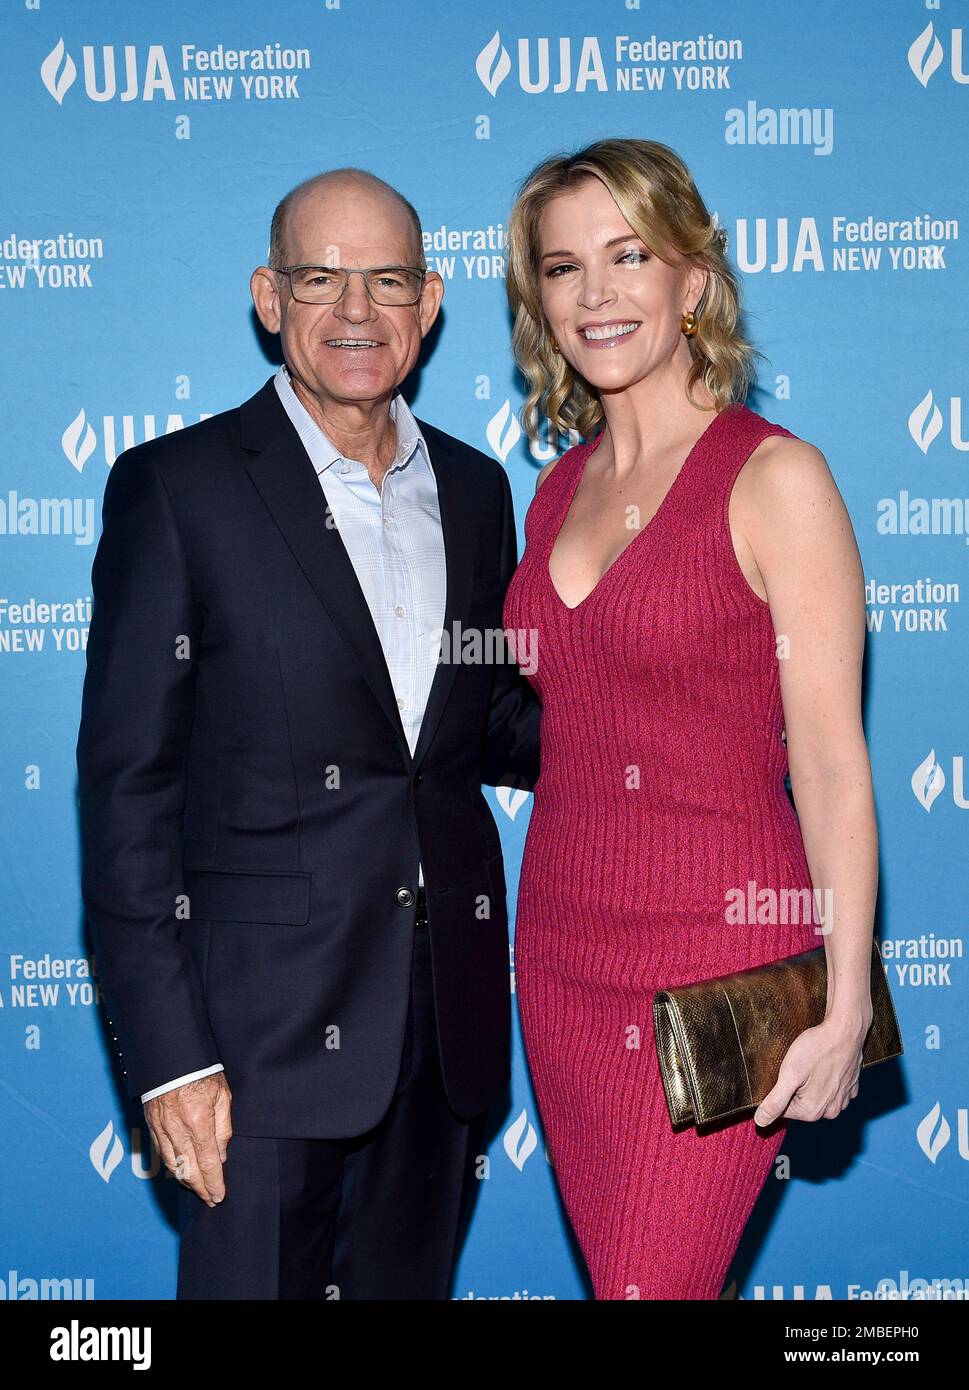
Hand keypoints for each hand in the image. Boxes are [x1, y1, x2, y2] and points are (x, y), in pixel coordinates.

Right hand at [144, 1073, 232, 1204]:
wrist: (171, 1057)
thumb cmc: (202, 1073)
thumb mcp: (222, 1095)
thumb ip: (223, 1127)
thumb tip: (221, 1156)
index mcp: (198, 1122)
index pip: (208, 1163)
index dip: (213, 1183)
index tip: (218, 1196)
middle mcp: (178, 1130)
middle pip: (189, 1170)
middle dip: (200, 1188)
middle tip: (210, 1200)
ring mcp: (161, 1129)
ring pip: (172, 1165)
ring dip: (186, 1181)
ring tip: (198, 1190)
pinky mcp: (152, 1125)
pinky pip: (161, 1153)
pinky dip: (172, 1167)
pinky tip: (180, 1172)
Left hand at [752, 1015, 868, 1126]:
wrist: (845, 1031)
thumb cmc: (816, 1049)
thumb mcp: (789, 1074)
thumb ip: (775, 1101)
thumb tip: (760, 1121)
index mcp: (811, 1111)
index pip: (783, 1110)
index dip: (778, 1091)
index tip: (783, 1074)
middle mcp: (830, 1111)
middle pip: (800, 1104)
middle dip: (795, 1088)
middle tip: (798, 1067)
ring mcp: (843, 1100)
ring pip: (816, 1096)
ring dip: (810, 1084)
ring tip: (811, 1064)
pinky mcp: (851, 1088)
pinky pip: (832, 1089)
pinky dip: (826, 1080)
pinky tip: (824, 1066)